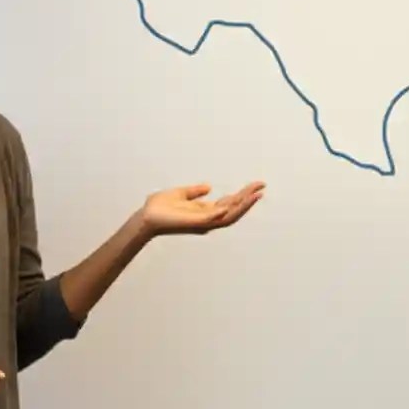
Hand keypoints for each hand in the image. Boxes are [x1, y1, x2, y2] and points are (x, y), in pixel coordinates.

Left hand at [139, 181, 264, 236]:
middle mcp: (208, 218)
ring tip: (256, 194)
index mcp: (205, 211)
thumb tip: (208, 186)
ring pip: (230, 216)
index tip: (257, 186)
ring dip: (244, 206)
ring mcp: (203, 222)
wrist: (145, 217)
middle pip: (235, 209)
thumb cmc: (159, 207)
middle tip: (262, 186)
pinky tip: (234, 201)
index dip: (244, 195)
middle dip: (249, 198)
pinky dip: (225, 211)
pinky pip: (215, 218)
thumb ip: (194, 191)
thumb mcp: (180, 193)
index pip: (230, 203)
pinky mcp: (196, 222)